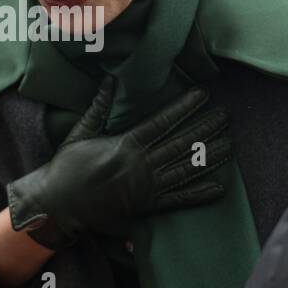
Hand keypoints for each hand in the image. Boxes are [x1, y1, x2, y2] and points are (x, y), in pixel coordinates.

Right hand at [6, 77, 230, 247]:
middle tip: (227, 116)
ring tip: (230, 145)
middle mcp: (141, 166)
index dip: (184, 108)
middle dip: (207, 129)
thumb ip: (98, 107)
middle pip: (182, 144)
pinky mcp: (146, 207)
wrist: (56, 206)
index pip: (163, 122)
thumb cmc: (65, 169)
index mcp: (125, 145)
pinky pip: (177, 200)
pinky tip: (219, 188)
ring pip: (185, 169)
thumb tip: (109, 80)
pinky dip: (198, 195)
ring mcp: (146, 188)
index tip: (203, 95)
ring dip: (210, 157)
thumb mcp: (80, 133)